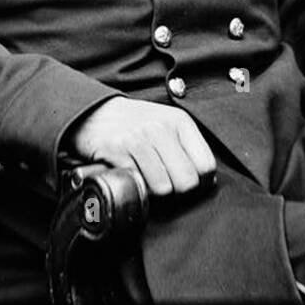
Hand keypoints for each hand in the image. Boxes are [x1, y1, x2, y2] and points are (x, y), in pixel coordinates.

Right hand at [65, 97, 216, 197]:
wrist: (96, 112)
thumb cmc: (136, 123)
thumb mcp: (168, 124)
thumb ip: (189, 148)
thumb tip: (207, 181)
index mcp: (180, 122)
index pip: (206, 166)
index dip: (200, 182)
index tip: (187, 181)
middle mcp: (161, 128)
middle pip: (186, 182)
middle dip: (177, 190)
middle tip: (165, 182)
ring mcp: (139, 138)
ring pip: (163, 188)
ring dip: (153, 191)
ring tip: (146, 177)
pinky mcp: (118, 151)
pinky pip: (137, 184)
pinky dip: (135, 186)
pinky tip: (131, 173)